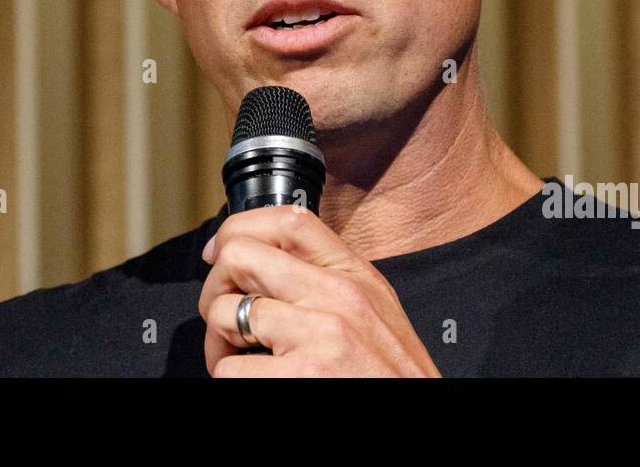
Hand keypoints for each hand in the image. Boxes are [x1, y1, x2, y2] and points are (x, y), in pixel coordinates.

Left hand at [197, 204, 441, 376]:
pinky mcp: (299, 375)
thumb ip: (331, 281)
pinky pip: (228, 370)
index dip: (239, 228)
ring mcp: (318, 334)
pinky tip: (257, 383)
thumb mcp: (375, 311)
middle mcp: (337, 296)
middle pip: (240, 256)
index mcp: (355, 275)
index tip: (219, 251)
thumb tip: (270, 263)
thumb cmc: (392, 378)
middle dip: (215, 288)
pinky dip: (232, 379)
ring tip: (240, 359)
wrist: (424, 419)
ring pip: (223, 312)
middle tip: (225, 319)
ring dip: (219, 343)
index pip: (289, 220)